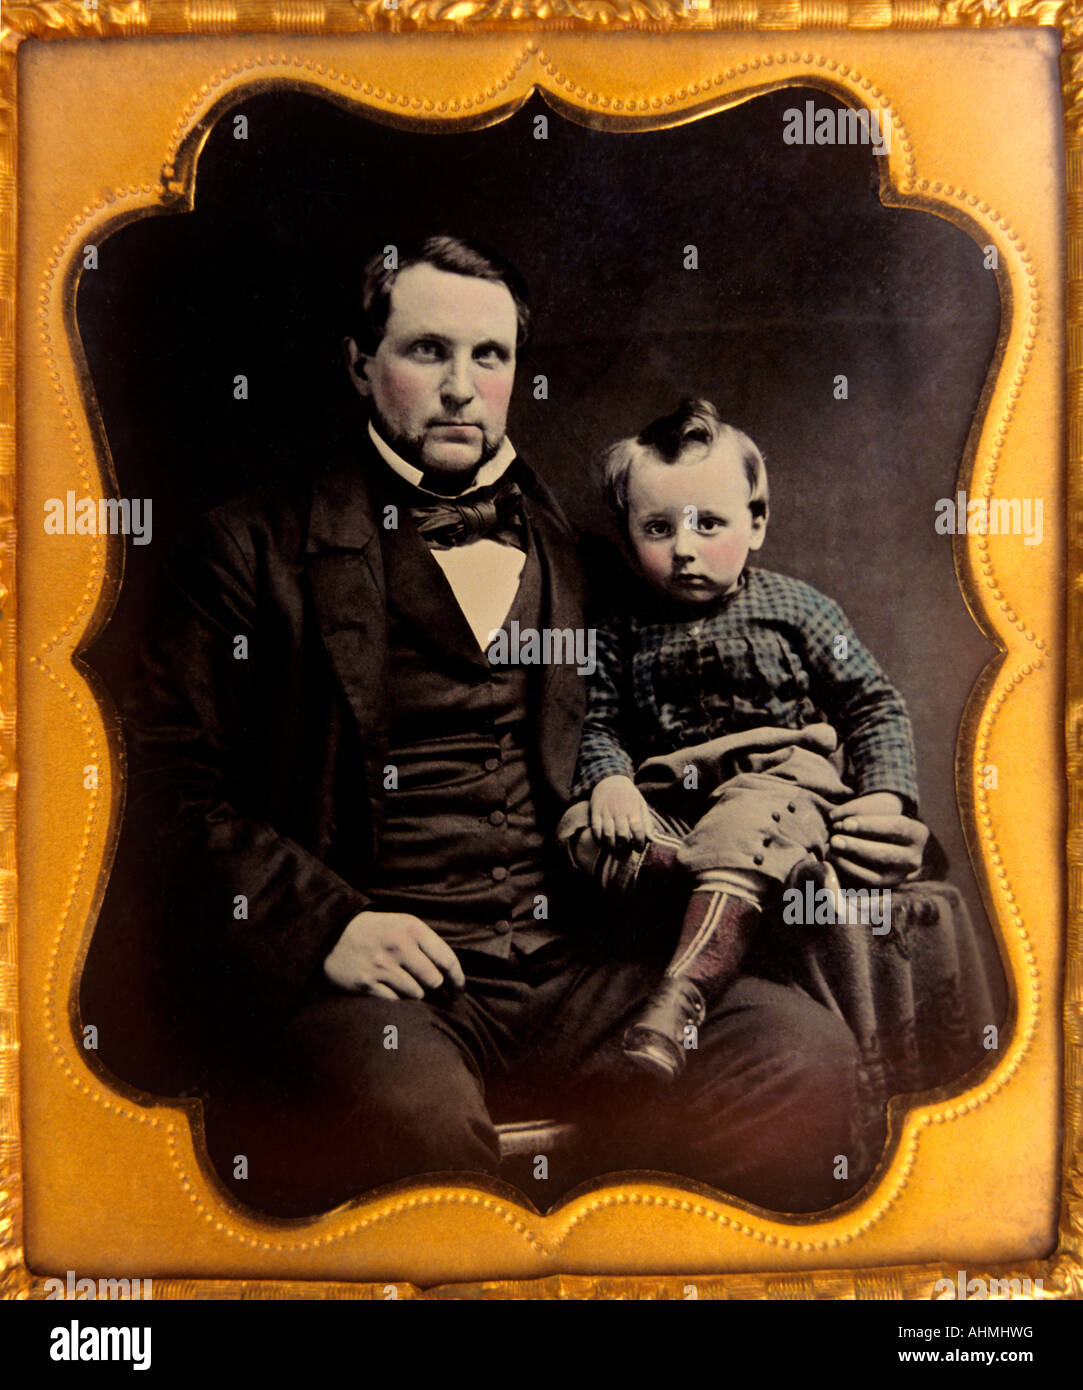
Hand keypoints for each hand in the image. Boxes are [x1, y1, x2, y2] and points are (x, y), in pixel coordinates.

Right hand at [323, 911, 465, 999]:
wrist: (330, 933)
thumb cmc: (373, 930)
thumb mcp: (401, 924)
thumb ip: (425, 944)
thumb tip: (450, 976)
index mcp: (412, 928)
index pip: (448, 959)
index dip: (458, 980)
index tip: (459, 991)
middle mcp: (399, 946)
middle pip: (435, 981)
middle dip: (437, 990)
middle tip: (436, 995)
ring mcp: (382, 966)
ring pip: (416, 994)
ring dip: (415, 995)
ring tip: (406, 988)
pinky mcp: (367, 983)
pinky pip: (395, 1002)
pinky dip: (397, 1001)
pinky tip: (392, 992)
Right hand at [590, 774, 650, 849]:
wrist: (610, 779)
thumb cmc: (628, 795)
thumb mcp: (641, 803)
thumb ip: (646, 820)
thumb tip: (651, 837)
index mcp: (633, 809)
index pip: (637, 829)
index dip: (639, 842)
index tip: (639, 849)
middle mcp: (619, 811)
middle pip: (622, 834)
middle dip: (625, 846)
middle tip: (626, 849)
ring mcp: (606, 812)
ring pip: (608, 834)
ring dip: (612, 846)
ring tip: (615, 849)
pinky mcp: (595, 812)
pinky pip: (595, 829)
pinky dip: (598, 839)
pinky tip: (603, 843)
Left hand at [828, 793, 927, 887]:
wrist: (887, 841)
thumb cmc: (876, 821)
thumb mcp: (875, 810)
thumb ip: (856, 810)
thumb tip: (834, 817)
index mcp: (918, 834)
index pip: (896, 827)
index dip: (869, 825)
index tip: (845, 823)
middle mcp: (914, 858)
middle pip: (886, 854)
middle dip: (857, 847)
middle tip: (834, 840)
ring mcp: (901, 877)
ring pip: (877, 874)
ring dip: (850, 863)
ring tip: (831, 851)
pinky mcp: (886, 888)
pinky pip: (867, 884)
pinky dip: (849, 873)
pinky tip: (835, 862)